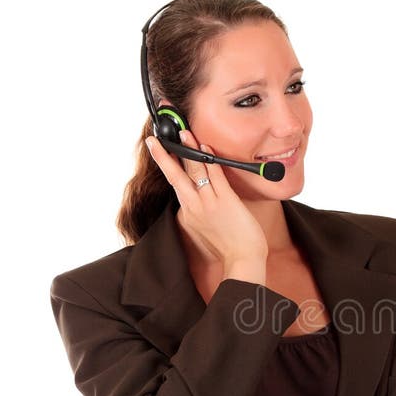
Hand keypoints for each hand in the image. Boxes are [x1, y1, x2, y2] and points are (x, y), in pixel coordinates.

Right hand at [146, 129, 268, 266]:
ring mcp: (208, 203)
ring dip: (187, 149)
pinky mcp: (225, 200)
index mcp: (188, 214)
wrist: (242, 261)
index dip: (169, 168)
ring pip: (194, 170)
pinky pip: (215, 174)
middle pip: (175, 176)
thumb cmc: (229, 248)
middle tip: (153, 141)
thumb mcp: (205, 231)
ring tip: (182, 134)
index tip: (162, 154)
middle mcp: (194, 207)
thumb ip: (199, 215)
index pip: (177, 186)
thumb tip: (198, 201)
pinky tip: (205, 146)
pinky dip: (209, 159)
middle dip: (163, 156)